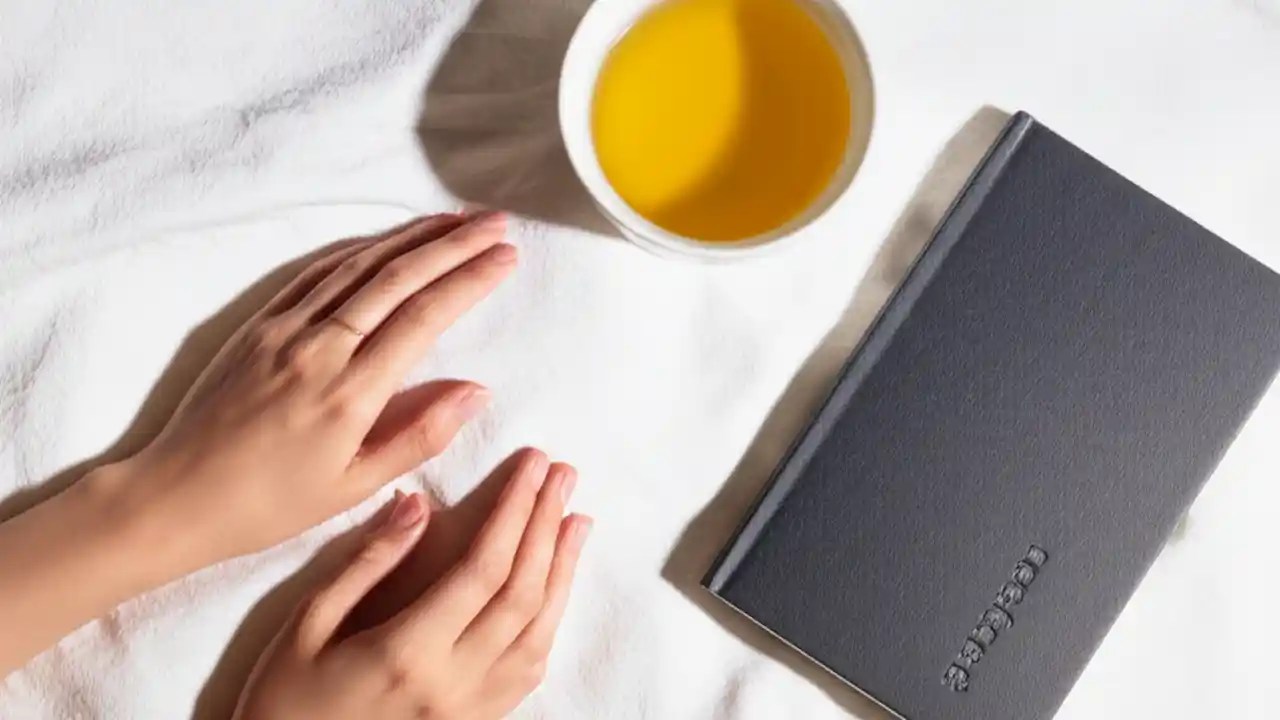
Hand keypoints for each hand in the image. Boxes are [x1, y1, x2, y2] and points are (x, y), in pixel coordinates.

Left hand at [101, 212, 515, 569]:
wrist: (176, 497)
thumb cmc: (269, 505)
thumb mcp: (353, 487)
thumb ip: (419, 435)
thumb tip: (476, 389)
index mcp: (349, 393)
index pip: (424, 318)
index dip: (470, 281)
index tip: (507, 257)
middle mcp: (318, 348)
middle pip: (398, 278)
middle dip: (454, 245)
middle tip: (498, 223)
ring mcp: (284, 329)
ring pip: (359, 265)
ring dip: (412, 237)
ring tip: (456, 221)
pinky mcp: (258, 324)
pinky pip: (317, 273)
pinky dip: (360, 249)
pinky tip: (388, 240)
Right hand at [233, 450, 590, 719]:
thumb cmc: (284, 698)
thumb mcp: (308, 624)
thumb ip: (369, 563)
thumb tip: (418, 504)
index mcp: (407, 652)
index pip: (483, 569)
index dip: (515, 511)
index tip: (532, 465)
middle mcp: (452, 685)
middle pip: (521, 593)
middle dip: (546, 525)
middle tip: (563, 474)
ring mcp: (471, 710)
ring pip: (538, 632)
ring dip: (563, 570)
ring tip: (575, 519)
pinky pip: (529, 669)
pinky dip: (550, 620)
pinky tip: (554, 586)